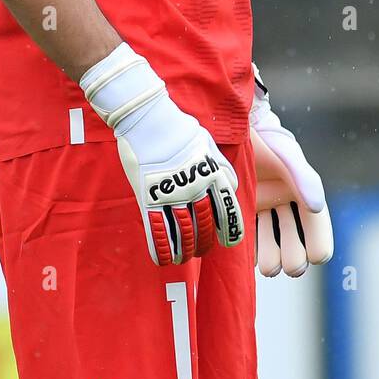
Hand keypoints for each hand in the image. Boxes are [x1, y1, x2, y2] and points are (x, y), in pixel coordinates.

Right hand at [80, 42, 244, 265]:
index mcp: (212, 174)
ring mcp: (171, 194)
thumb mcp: (208, 144)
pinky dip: (161, 248)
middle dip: (205, 243)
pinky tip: (162, 259)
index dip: (230, 230)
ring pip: (183, 233)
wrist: (147, 118)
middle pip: (205, 226)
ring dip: (185, 250)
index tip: (229, 241)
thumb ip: (221, 166)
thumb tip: (231, 184)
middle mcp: (195, 187)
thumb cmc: (177, 128)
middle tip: (202, 250)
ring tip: (184, 258)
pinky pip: (157, 230)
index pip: (227, 209)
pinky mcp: (149, 197)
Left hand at [250, 65, 333, 277]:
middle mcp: (284, 203)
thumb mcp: (287, 157)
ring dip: (273, 257)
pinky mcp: (243, 209)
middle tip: (292, 267)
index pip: (316, 225)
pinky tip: (251, 259)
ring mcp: (263, 208)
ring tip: (270, 267)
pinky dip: (251, 252)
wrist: (234, 131)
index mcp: (302, 192)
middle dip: (295, 256)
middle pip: (294, 240)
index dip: (319, 242)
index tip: (317, 256)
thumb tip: (318, 207)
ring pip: (272, 243)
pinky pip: (250, 237)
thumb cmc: (267, 141)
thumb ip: (305, 179)